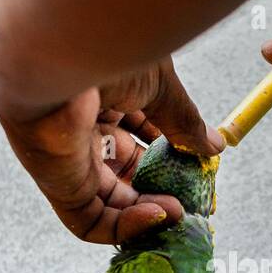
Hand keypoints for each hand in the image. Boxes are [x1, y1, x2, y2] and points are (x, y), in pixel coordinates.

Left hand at [0, 59, 224, 244]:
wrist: (61, 46)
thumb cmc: (106, 49)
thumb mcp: (159, 85)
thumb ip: (183, 120)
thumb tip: (213, 148)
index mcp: (100, 96)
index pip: (137, 134)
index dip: (169, 153)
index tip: (199, 166)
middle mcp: (80, 129)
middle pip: (123, 172)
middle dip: (162, 188)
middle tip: (193, 199)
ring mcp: (67, 157)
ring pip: (108, 202)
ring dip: (148, 212)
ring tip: (179, 210)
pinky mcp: (58, 184)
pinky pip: (89, 220)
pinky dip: (126, 227)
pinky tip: (158, 213)